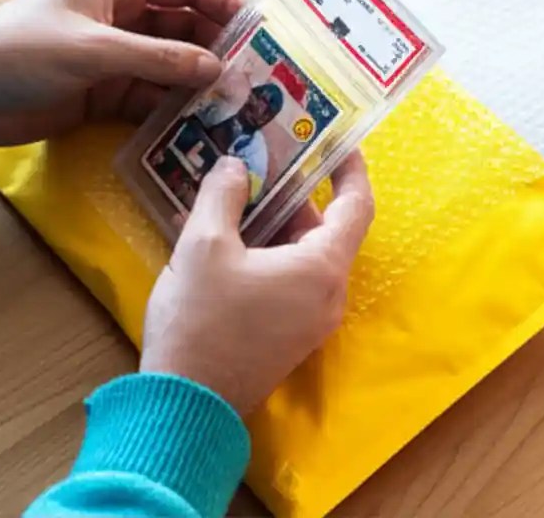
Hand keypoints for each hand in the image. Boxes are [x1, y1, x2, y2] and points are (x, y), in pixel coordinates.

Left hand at [0, 0, 242, 144]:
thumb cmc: (20, 52)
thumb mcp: (92, 50)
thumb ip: (157, 60)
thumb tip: (216, 70)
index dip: (224, 2)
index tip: (260, 30)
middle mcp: (122, 19)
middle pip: (185, 29)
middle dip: (219, 50)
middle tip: (258, 78)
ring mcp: (115, 59)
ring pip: (172, 69)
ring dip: (200, 87)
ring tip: (239, 109)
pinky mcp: (104, 96)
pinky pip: (151, 100)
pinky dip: (174, 113)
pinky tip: (202, 129)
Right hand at [140, 152, 374, 414]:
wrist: (186, 405)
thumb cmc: (200, 320)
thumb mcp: (203, 245)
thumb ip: (223, 195)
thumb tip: (235, 166)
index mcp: (321, 267)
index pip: (357, 205)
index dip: (350, 168)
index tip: (337, 139)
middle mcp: (328, 294)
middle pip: (326, 229)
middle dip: (296, 192)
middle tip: (264, 158)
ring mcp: (310, 320)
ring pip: (303, 255)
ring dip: (275, 222)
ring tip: (235, 192)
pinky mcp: (287, 337)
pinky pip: (288, 280)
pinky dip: (267, 252)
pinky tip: (224, 236)